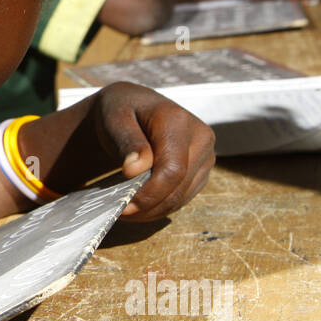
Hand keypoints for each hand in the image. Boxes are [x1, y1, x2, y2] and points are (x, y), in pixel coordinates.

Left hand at [90, 82, 215, 220]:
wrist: (133, 108)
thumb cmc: (121, 112)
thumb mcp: (115, 121)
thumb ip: (127, 143)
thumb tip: (134, 170)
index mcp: (178, 121)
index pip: (172, 170)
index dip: (149, 194)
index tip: (124, 206)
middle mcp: (200, 137)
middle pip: (178, 188)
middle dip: (148, 206)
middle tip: (120, 212)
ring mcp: (205, 155)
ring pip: (181, 198)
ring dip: (152, 211)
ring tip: (125, 208)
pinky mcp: (202, 170)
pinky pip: (182, 198)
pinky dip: (159, 207)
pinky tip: (139, 205)